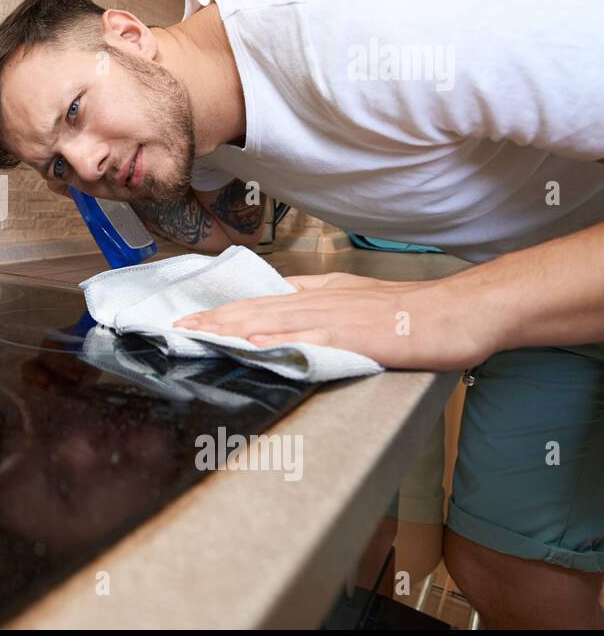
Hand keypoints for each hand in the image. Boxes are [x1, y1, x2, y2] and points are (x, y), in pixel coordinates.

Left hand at [172, 273, 496, 370]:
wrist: (459, 312)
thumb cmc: (413, 313)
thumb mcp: (356, 300)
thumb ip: (319, 305)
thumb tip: (280, 312)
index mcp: (321, 291)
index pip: (261, 298)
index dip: (223, 308)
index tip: (190, 318)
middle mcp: (322, 298)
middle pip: (256, 306)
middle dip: (213, 317)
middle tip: (176, 328)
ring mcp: (336, 316)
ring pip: (272, 318)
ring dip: (231, 326)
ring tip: (198, 334)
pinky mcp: (354, 336)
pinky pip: (307, 337)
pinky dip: (276, 340)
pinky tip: (252, 344)